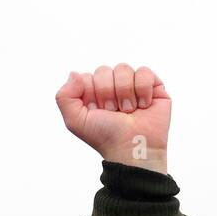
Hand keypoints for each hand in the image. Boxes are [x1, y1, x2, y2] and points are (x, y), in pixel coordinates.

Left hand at [55, 64, 169, 173]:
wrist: (132, 146)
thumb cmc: (104, 136)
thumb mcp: (75, 121)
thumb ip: (64, 96)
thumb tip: (74, 73)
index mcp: (92, 93)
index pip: (86, 77)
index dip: (91, 94)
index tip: (97, 111)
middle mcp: (111, 87)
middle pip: (104, 71)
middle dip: (107, 94)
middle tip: (113, 112)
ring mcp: (132, 85)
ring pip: (123, 69)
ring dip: (124, 93)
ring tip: (128, 111)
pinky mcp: (152, 85)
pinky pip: (144, 71)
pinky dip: (142, 90)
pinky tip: (143, 105)